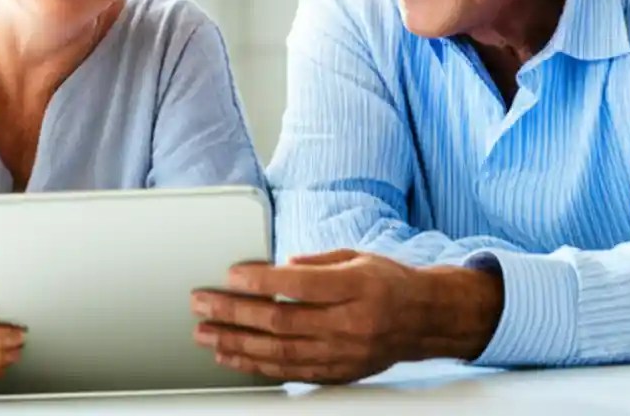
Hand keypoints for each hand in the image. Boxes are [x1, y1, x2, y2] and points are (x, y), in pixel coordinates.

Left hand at [190, 249, 500, 383]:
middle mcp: (351, 324)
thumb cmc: (389, 282)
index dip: (262, 282)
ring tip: (206, 335)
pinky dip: (257, 365)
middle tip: (203, 305)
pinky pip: (291, 372)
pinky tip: (233, 357)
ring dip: (237, 344)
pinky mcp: (339, 373)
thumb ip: (317, 263)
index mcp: (357, 288)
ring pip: (280, 352)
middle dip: (235, 313)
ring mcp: (344, 353)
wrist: (426, 319)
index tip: (231, 275)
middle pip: (282, 322)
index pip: (300, 286)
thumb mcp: (358, 257)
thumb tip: (279, 270)